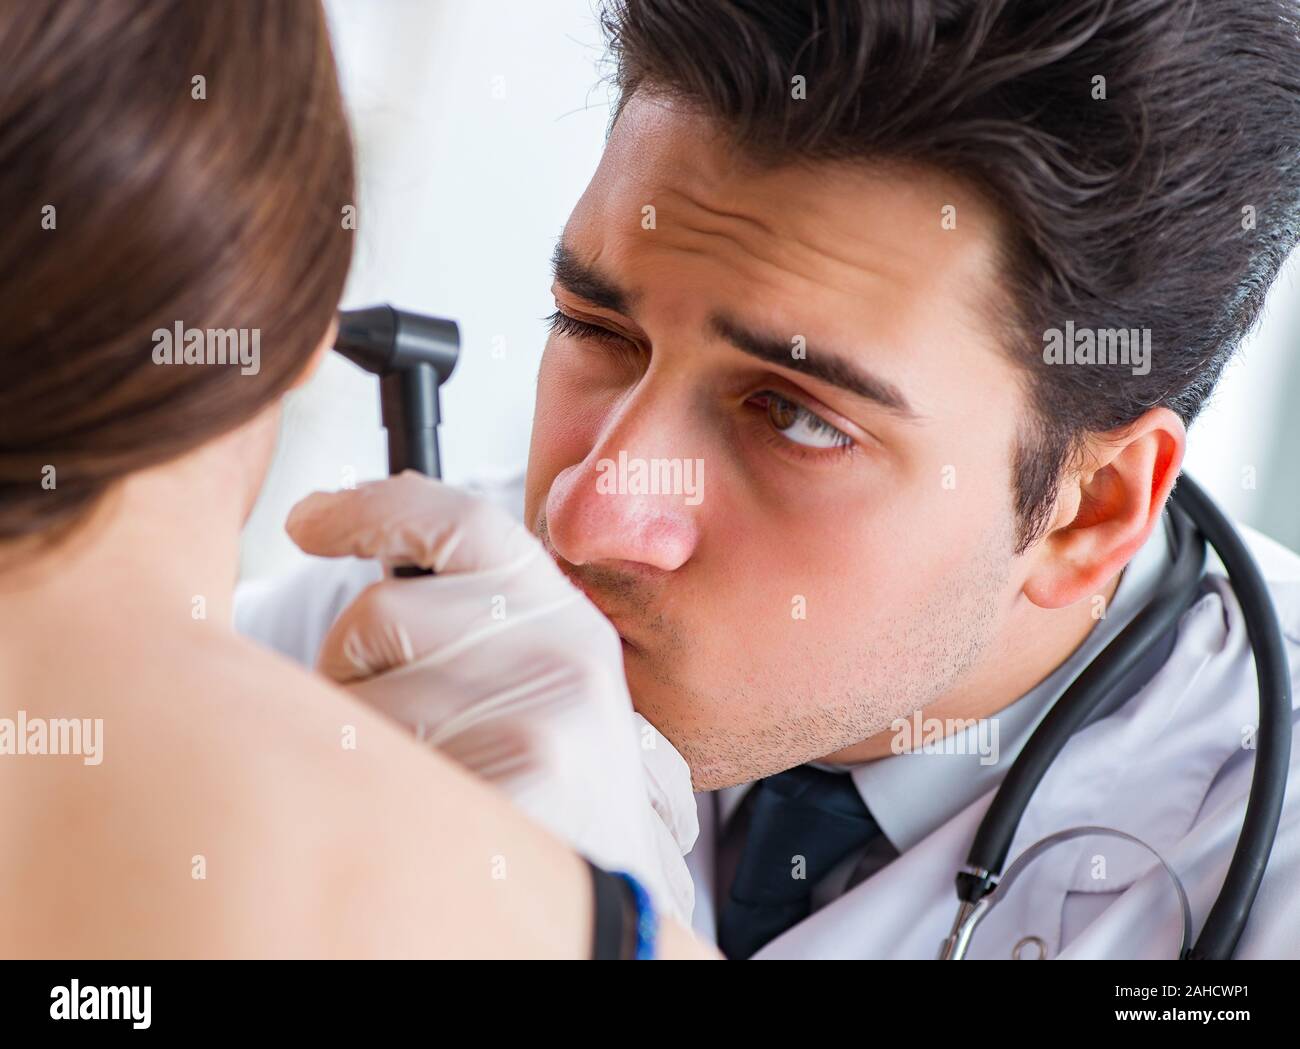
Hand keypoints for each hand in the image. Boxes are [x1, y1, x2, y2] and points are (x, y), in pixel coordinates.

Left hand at [285, 472, 696, 921]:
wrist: (604, 911)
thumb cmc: (546, 797)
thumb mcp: (537, 690)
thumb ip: (474, 628)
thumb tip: (363, 555)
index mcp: (565, 620)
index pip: (462, 523)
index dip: (373, 509)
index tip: (309, 522)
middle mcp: (562, 651)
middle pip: (380, 613)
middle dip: (350, 668)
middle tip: (395, 724)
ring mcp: (539, 715)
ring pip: (360, 693)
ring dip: (356, 738)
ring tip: (420, 780)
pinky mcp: (511, 779)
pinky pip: (370, 763)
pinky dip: (370, 793)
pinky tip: (426, 814)